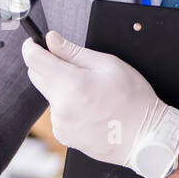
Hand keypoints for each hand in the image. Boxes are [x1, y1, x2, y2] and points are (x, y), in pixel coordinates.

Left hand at [21, 30, 178, 177]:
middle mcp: (61, 106)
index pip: (34, 60)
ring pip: (49, 95)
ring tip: (90, 93)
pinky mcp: (64, 135)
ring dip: (61, 88)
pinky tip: (89, 109)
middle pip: (37, 77)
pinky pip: (57, 113)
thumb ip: (73, 51)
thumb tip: (51, 39)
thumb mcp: (108, 65)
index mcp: (72, 84)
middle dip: (49, 66)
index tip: (35, 43)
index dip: (32, 47)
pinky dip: (67, 107)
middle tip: (75, 68)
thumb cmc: (134, 100)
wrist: (146, 137)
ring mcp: (61, 124)